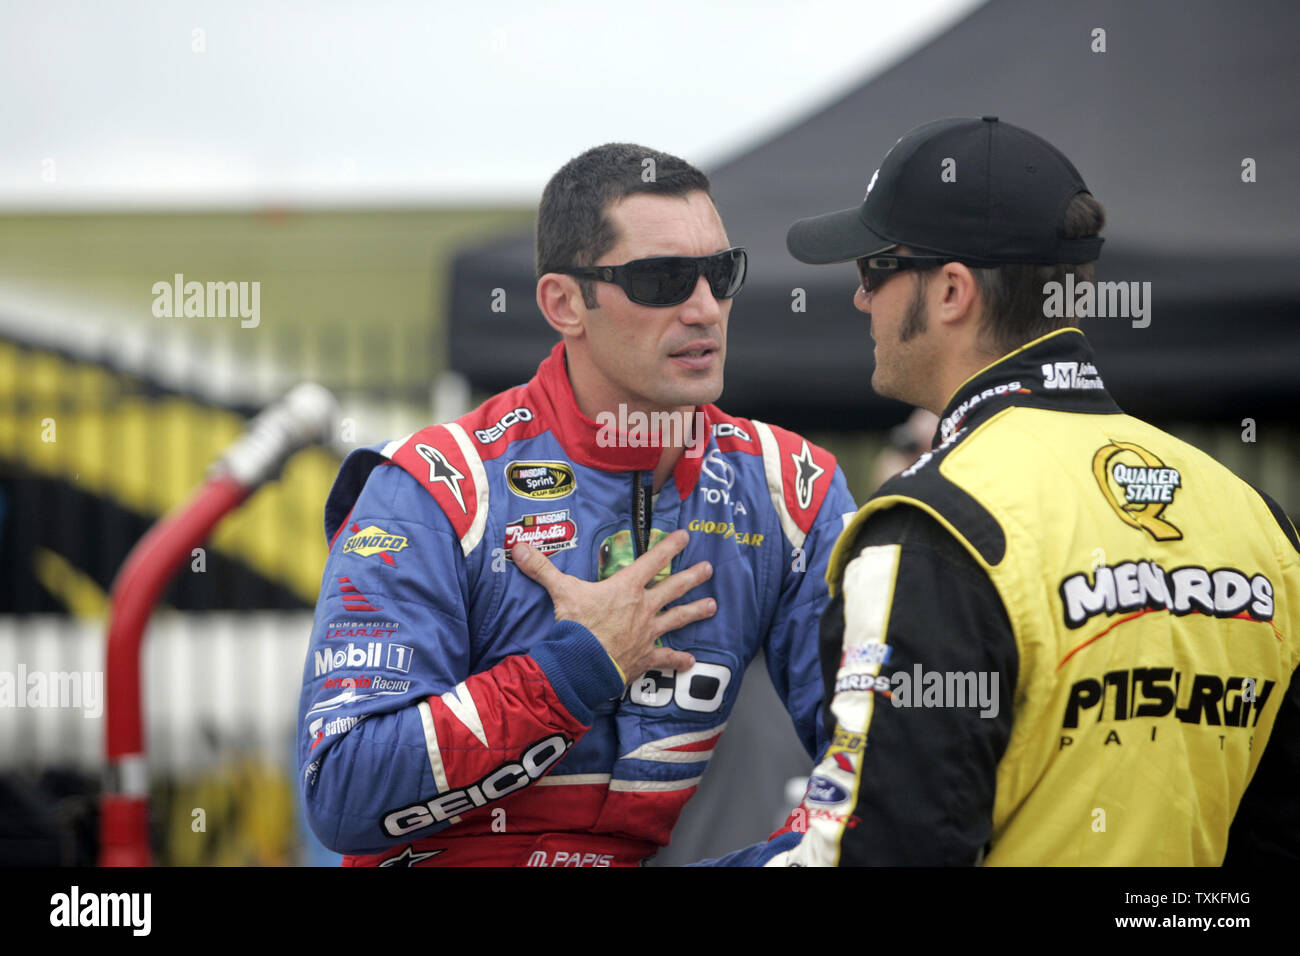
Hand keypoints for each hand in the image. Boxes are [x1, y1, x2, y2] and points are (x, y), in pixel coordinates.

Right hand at [512, 529, 712, 682]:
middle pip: (674, 588)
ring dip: (696, 611)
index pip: (653, 561)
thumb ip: (543, 568)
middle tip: (709, 569)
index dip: (670, 547)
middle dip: (692, 576)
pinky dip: (679, 660)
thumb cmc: (575, 625)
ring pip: (678, 618)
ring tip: (713, 606)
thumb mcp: (560, 591)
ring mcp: (648, 633)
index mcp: (626, 588)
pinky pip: (666, 658)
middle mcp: (643, 607)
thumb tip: (519, 547)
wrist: (583, 663)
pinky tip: (691, 661)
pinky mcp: (646, 657)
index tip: (685, 536)